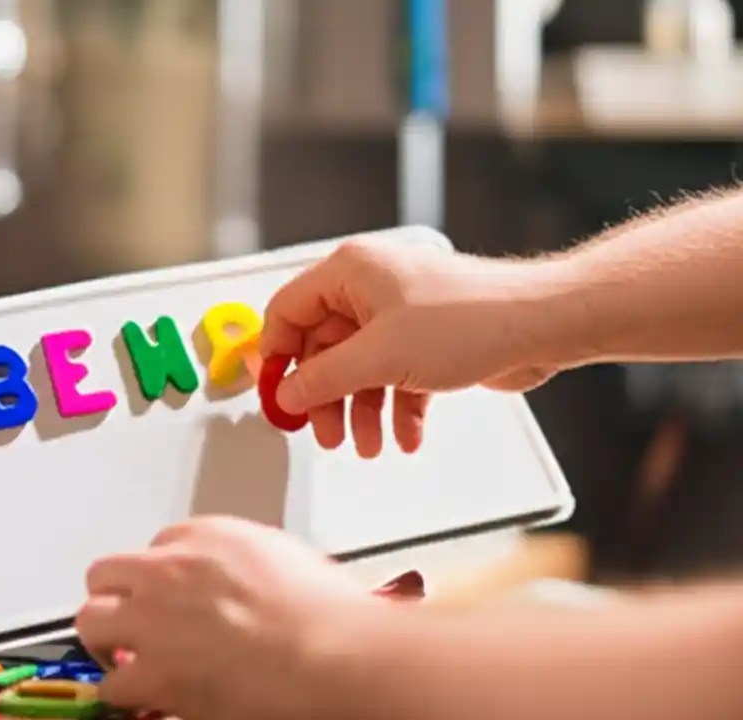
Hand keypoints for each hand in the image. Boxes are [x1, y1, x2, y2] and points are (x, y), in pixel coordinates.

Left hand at [75, 516, 386, 719]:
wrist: (333, 654)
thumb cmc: (329, 614)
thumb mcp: (286, 558)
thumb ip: (244, 562)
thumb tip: (237, 581)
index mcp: (207, 536)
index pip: (160, 543)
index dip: (161, 574)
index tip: (166, 592)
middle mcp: (171, 569)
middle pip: (107, 571)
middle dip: (115, 596)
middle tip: (127, 618)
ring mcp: (155, 619)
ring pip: (92, 619)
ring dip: (104, 639)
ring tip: (121, 656)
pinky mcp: (154, 670)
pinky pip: (112, 682)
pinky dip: (123, 691)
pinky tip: (142, 696)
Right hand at [260, 235, 570, 456]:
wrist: (539, 325)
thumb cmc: (471, 318)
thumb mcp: (379, 357)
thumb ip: (323, 378)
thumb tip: (286, 393)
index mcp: (350, 272)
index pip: (288, 311)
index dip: (276, 356)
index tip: (278, 394)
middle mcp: (371, 289)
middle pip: (324, 349)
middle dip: (327, 397)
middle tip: (326, 432)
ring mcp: (399, 315)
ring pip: (360, 369)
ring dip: (361, 411)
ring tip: (367, 444)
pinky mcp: (426, 341)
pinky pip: (395, 378)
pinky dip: (397, 409)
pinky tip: (405, 436)